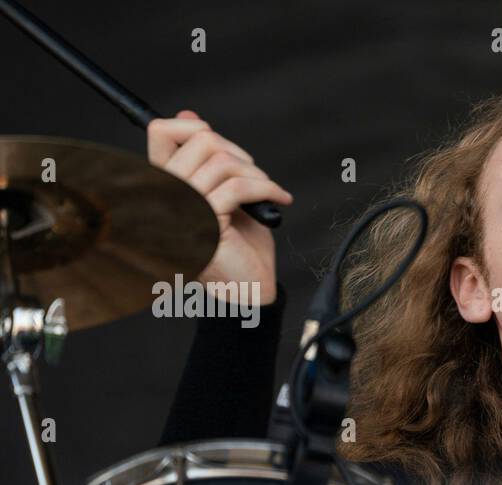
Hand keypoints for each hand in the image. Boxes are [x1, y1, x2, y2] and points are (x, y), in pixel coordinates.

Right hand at [146, 109, 292, 301]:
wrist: (249, 290)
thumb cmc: (237, 246)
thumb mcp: (223, 193)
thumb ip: (205, 159)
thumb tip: (188, 116)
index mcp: (164, 185)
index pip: (160, 132)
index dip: (195, 127)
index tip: (224, 147)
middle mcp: (166, 195)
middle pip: (199, 139)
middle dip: (238, 152)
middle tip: (256, 176)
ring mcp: (182, 209)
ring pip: (221, 161)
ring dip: (257, 174)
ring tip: (269, 192)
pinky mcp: (206, 223)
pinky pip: (237, 187)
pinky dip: (267, 189)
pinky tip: (280, 200)